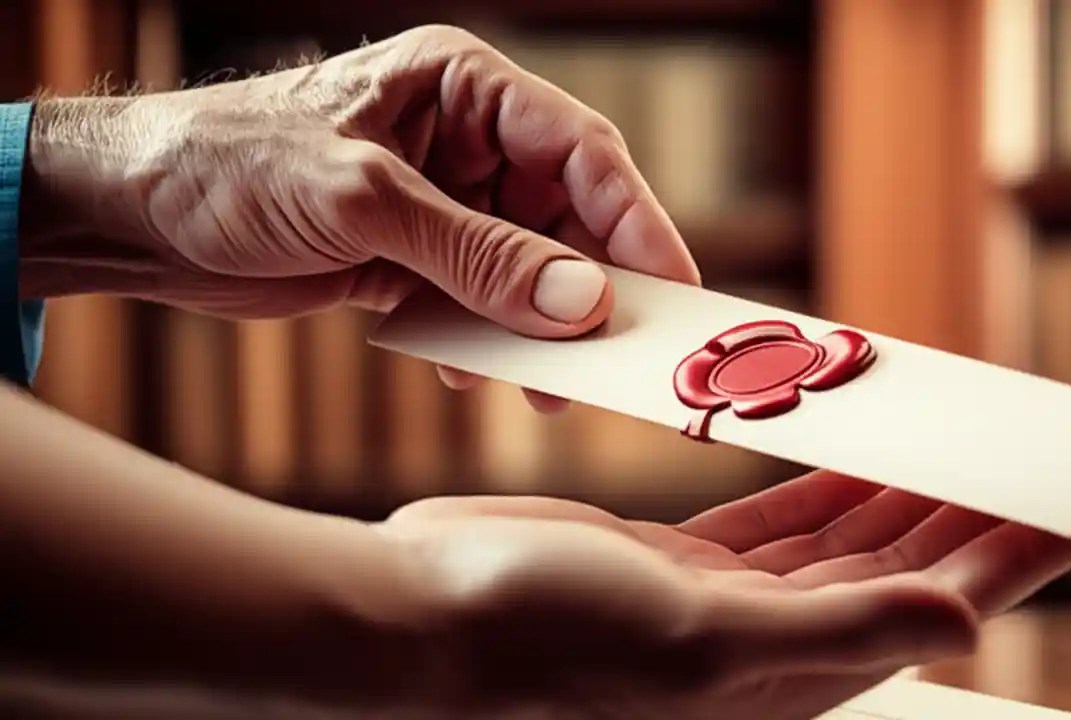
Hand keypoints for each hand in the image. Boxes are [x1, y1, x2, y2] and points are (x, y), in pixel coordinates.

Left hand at [20, 25, 698, 411]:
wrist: (133, 215)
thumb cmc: (232, 166)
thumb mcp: (364, 203)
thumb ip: (478, 255)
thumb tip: (583, 304)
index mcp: (462, 87)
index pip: (581, 150)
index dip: (638, 219)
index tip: (678, 288)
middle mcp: (464, 140)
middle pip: (568, 216)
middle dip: (594, 288)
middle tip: (622, 358)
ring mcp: (441, 203)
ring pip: (529, 270)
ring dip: (542, 329)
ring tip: (549, 389)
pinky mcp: (413, 258)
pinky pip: (479, 302)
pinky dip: (485, 341)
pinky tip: (466, 370)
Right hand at [379, 471, 1070, 718]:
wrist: (426, 616)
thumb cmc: (544, 641)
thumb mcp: (699, 642)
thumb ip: (835, 632)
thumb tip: (964, 623)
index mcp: (795, 674)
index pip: (943, 602)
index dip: (1022, 555)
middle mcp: (775, 645)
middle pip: (908, 565)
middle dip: (974, 508)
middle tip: (1032, 448)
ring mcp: (728, 602)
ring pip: (848, 535)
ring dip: (906, 486)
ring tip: (956, 433)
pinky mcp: (683, 561)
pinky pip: (781, 514)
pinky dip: (825, 478)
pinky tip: (853, 442)